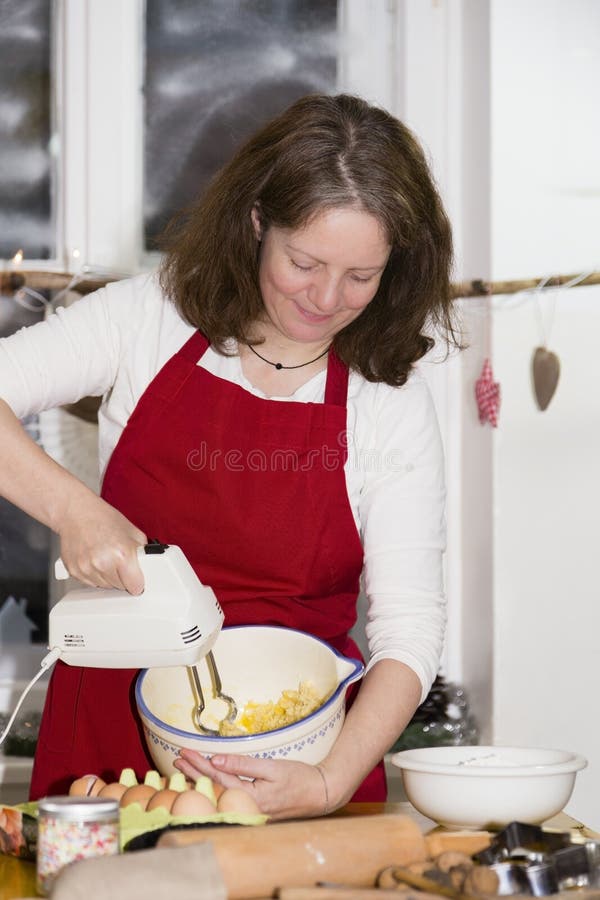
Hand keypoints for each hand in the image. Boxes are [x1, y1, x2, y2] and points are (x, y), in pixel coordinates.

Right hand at [57, 493, 146, 593]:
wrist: (75, 512)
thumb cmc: (103, 518)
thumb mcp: (132, 531)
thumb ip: (142, 552)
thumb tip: (149, 566)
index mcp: (122, 553)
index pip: (135, 586)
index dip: (137, 581)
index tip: (137, 579)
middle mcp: (103, 563)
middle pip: (120, 587)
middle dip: (122, 576)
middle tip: (119, 560)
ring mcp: (87, 568)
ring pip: (105, 586)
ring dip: (108, 577)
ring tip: (106, 557)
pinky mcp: (75, 571)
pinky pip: (91, 583)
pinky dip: (94, 575)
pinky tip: (94, 559)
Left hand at [174, 749, 332, 820]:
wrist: (321, 793)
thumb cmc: (299, 778)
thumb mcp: (271, 767)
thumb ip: (243, 764)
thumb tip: (216, 759)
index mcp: (250, 797)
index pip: (217, 778)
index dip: (198, 765)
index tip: (183, 753)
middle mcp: (247, 806)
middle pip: (214, 787)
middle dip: (194, 773)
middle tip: (176, 760)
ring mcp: (251, 809)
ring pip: (220, 793)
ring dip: (202, 780)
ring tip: (185, 771)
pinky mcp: (257, 808)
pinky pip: (230, 797)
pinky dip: (216, 787)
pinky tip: (207, 782)